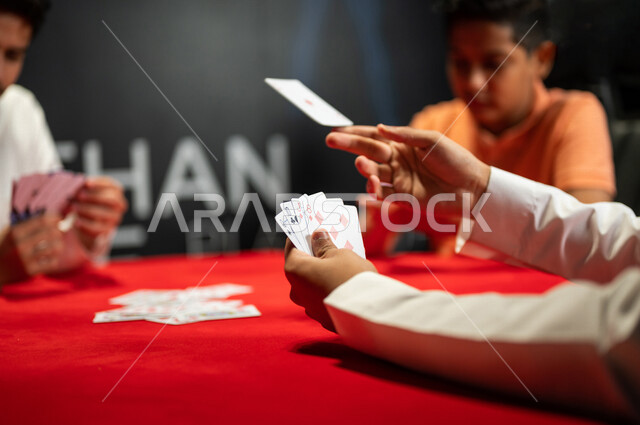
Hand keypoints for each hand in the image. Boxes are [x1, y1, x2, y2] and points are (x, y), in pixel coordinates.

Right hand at [0, 214, 63, 283]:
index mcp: (16, 232)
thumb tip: (58, 220)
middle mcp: (20, 245)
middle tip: (57, 235)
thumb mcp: (15, 234)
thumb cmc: (10, 249)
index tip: (59, 220)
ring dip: (58, 246)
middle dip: (58, 233)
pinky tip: (47, 260)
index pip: (43, 221)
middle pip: (52, 233)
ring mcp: (25, 259)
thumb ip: (34, 225)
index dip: (55, 219)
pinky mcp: (30, 271)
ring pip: (56, 248)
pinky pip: (53, 262)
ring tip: (54, 248)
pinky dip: (53, 260)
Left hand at [72, 176, 126, 248]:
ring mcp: (115, 218)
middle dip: (94, 196)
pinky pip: (97, 227)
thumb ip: (84, 188)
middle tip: (79, 195)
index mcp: (116, 192)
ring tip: (74, 207)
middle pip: (111, 199)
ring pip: (103, 213)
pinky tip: (76, 221)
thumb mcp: (88, 192)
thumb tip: (75, 186)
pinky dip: (86, 224)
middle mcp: (119, 205)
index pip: (112, 186)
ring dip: (87, 209)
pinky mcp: (107, 229)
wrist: (88, 220)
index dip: (99, 183)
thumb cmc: (87, 201)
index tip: (86, 183)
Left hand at [284, 229, 377, 331]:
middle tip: (329, 244)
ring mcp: (310, 308)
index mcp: (295, 270)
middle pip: (303, 268)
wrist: (368, 312)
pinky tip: (344, 284)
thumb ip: (325, 245)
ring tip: (341, 265)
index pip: (292, 248)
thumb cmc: (351, 277)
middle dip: (314, 257)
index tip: (311, 229)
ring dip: (322, 275)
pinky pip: (324, 300)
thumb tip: (317, 236)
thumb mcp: (339, 254)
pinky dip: (331, 291)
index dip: (302, 237)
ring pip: (313, 286)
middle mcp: (297, 291)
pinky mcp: (324, 320)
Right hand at [326, 125, 490, 218]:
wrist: (472, 188)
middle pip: (367, 152)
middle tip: (331, 140)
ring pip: (372, 174)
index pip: (373, 136)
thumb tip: (380, 128)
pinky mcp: (402, 197)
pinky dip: (374, 191)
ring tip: (363, 166)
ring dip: (365, 170)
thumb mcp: (432, 140)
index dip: (355, 133)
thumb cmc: (455, 159)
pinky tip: (372, 187)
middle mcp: (396, 161)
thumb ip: (405, 135)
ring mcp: (398, 179)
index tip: (337, 130)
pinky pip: (382, 194)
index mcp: (402, 144)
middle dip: (349, 145)